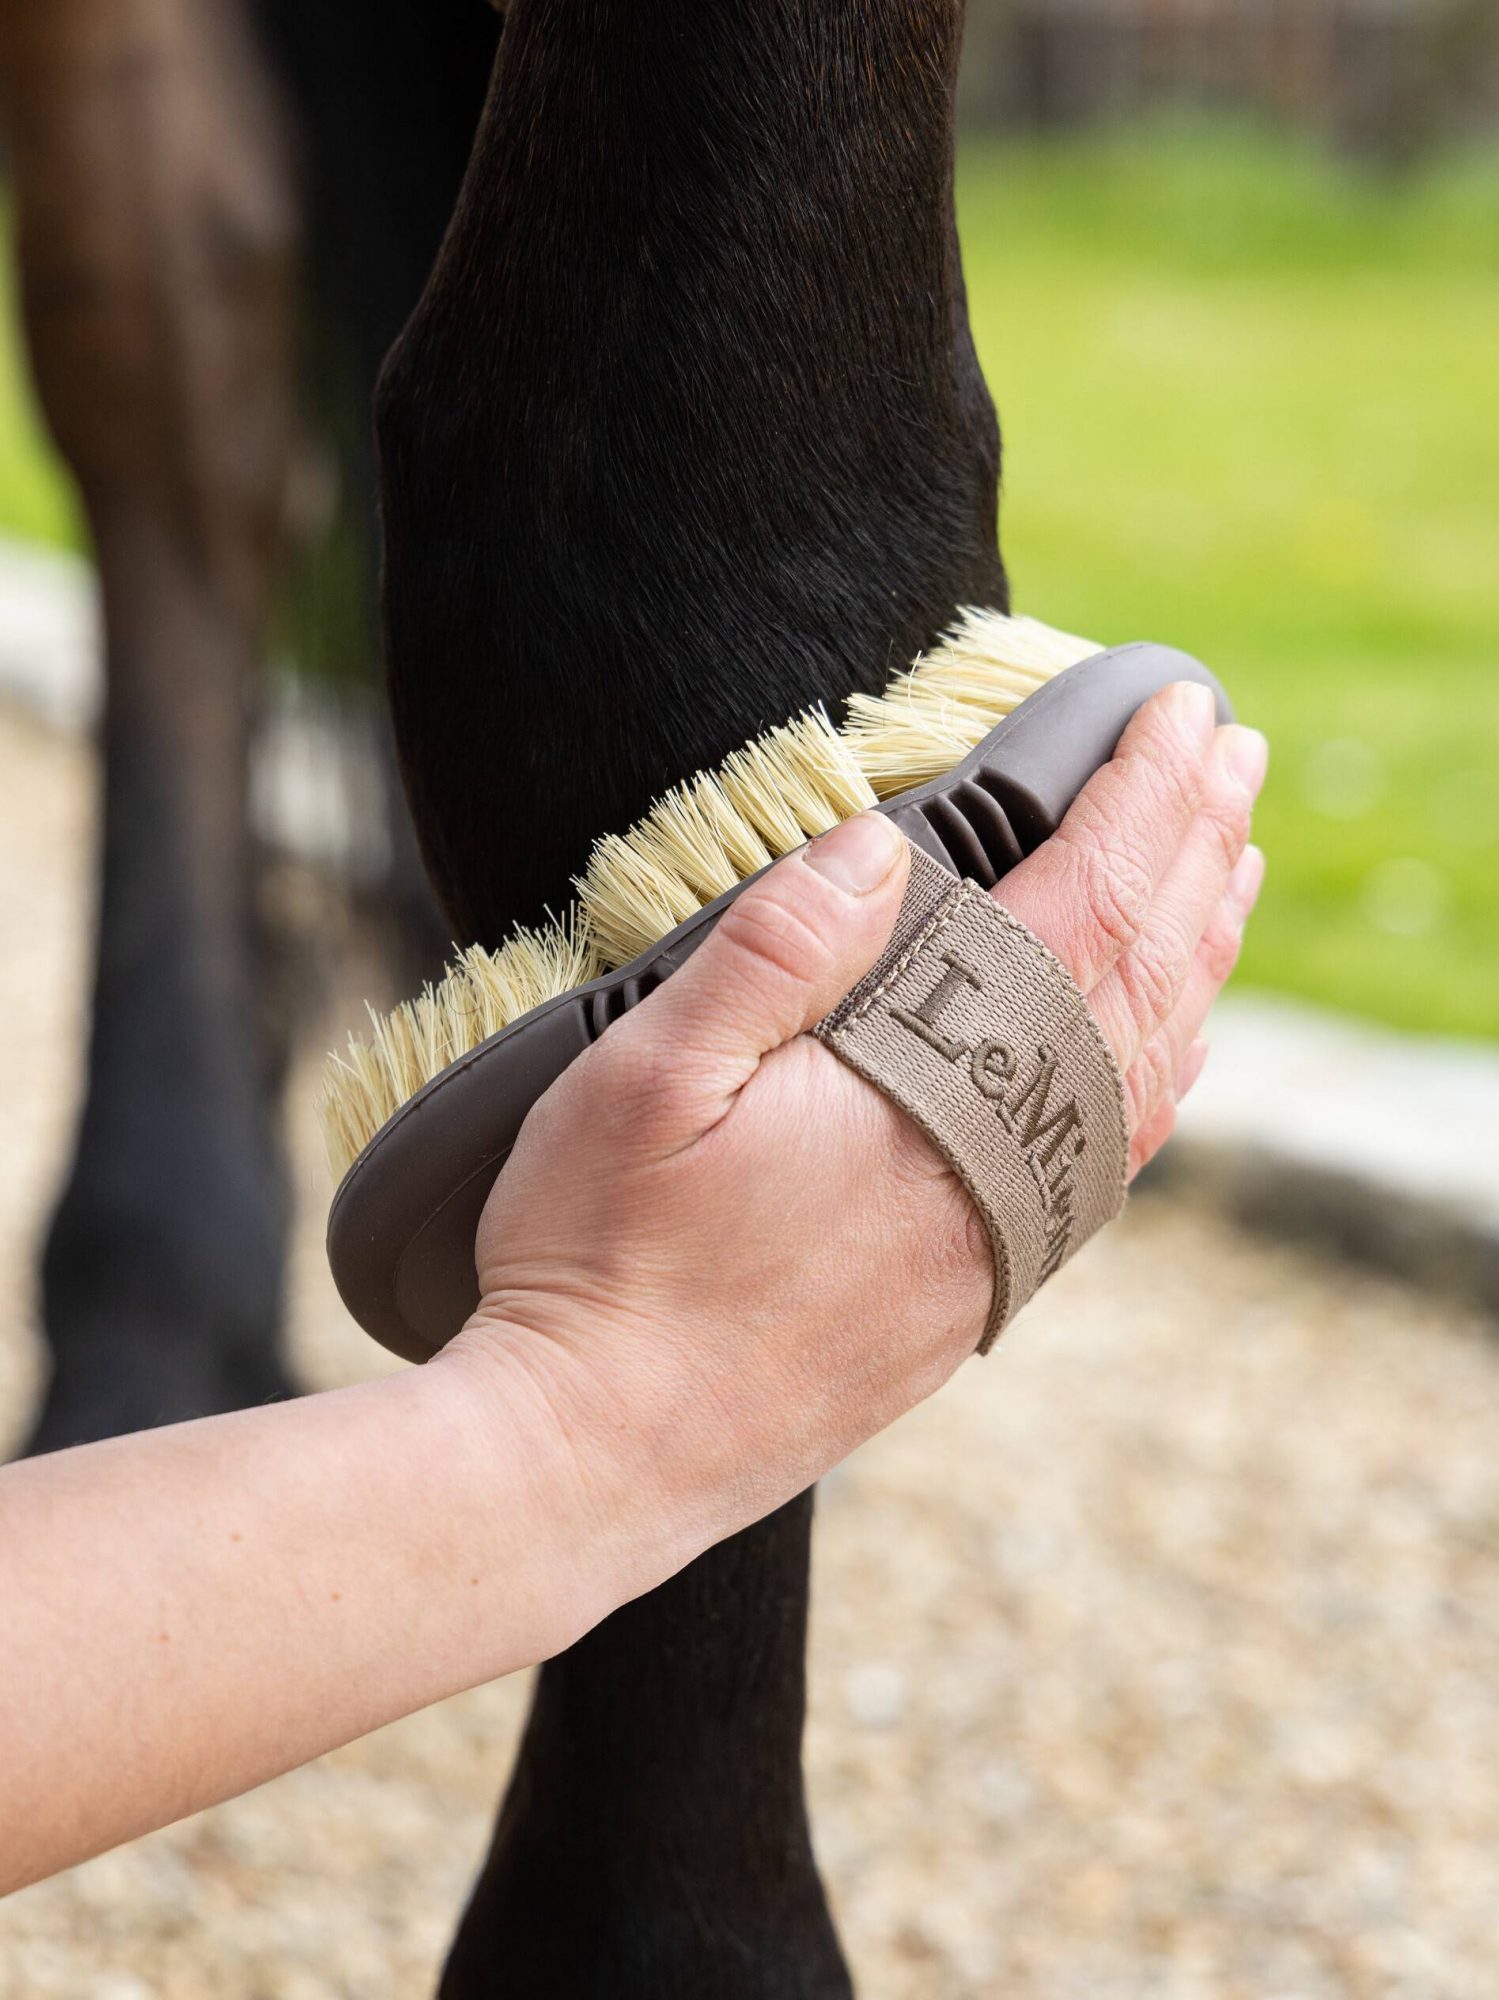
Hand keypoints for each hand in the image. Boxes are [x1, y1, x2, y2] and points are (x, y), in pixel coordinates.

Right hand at [440, 682, 1265, 1604]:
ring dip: (1195, 960)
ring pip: (1147, 1073)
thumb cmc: (601, 1260)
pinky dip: (1163, 1076)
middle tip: (1230, 761)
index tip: (1183, 715)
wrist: (601, 1454)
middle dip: (1195, 857)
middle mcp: (1001, 1170)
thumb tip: (886, 844)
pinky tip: (1170, 1048)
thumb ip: (777, 950)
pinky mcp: (981, 1287)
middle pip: (1140, 982)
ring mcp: (1002, 1237)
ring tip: (1228, 875)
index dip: (1142, 803)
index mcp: (931, 1096)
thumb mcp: (648, 1078)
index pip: (1080, 914)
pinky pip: (1114, 1160)